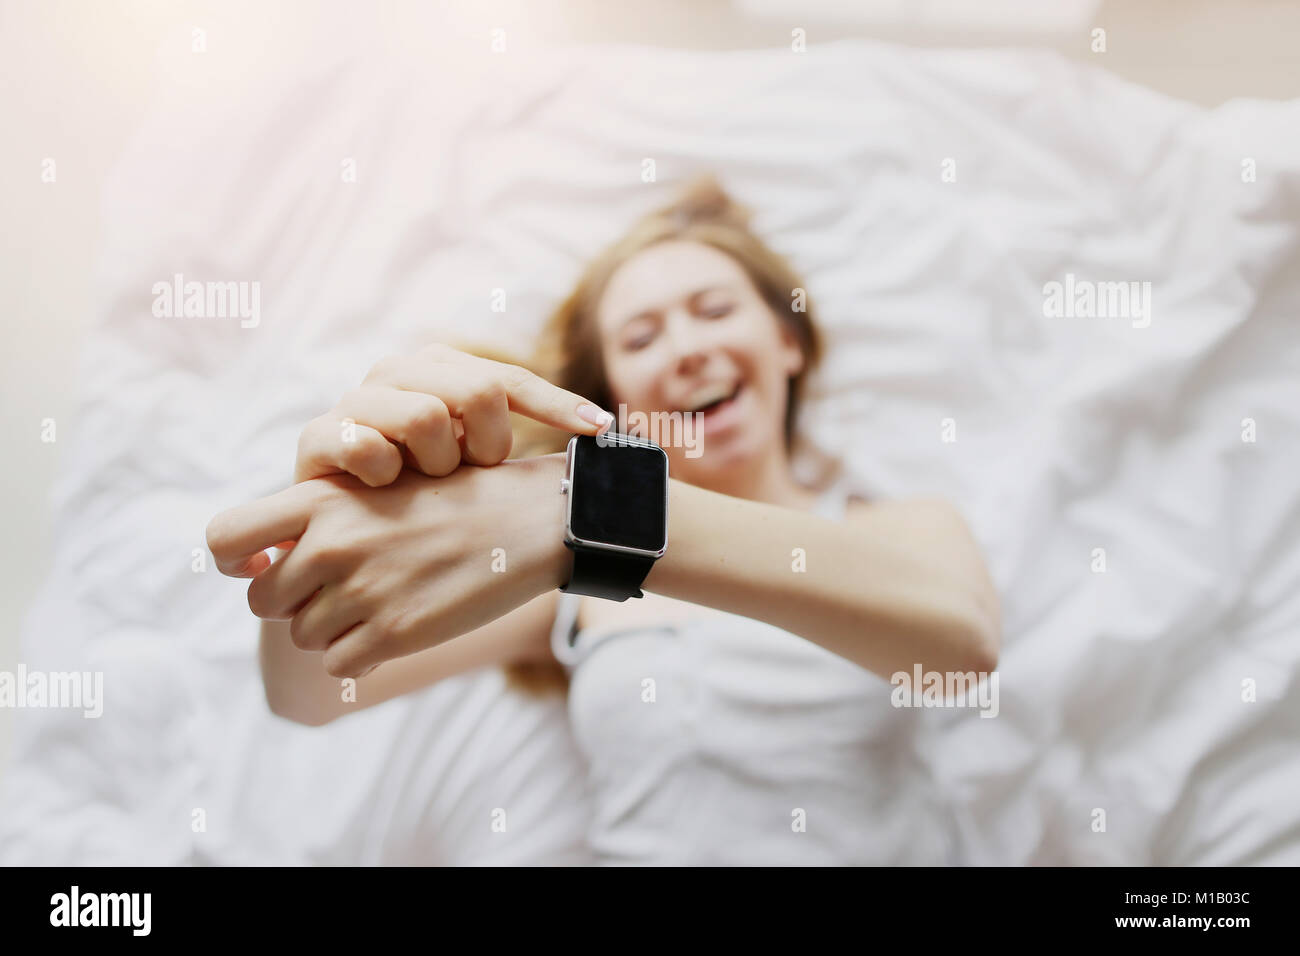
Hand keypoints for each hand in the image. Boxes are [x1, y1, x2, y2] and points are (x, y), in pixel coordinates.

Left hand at [206, 454, 570, 676]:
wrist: (528, 520)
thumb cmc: (454, 502)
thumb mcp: (379, 487)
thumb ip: (319, 518)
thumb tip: (264, 567)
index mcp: (322, 498)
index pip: (224, 537)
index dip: (232, 562)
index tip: (259, 566)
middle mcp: (331, 544)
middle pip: (264, 600)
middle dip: (296, 602)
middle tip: (345, 587)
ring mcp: (361, 590)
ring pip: (305, 636)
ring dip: (336, 629)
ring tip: (387, 598)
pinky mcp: (393, 633)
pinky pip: (341, 665)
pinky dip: (363, 655)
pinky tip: (400, 626)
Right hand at [294, 343, 612, 485]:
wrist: (337, 536)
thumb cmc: (417, 499)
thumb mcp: (472, 469)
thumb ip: (515, 446)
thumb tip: (609, 435)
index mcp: (440, 370)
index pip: (509, 381)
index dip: (557, 405)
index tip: (600, 431)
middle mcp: (399, 373)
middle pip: (476, 391)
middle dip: (486, 444)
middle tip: (470, 475)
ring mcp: (357, 401)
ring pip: (424, 415)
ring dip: (437, 464)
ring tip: (425, 485)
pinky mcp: (317, 437)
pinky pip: (365, 445)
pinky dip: (385, 473)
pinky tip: (385, 490)